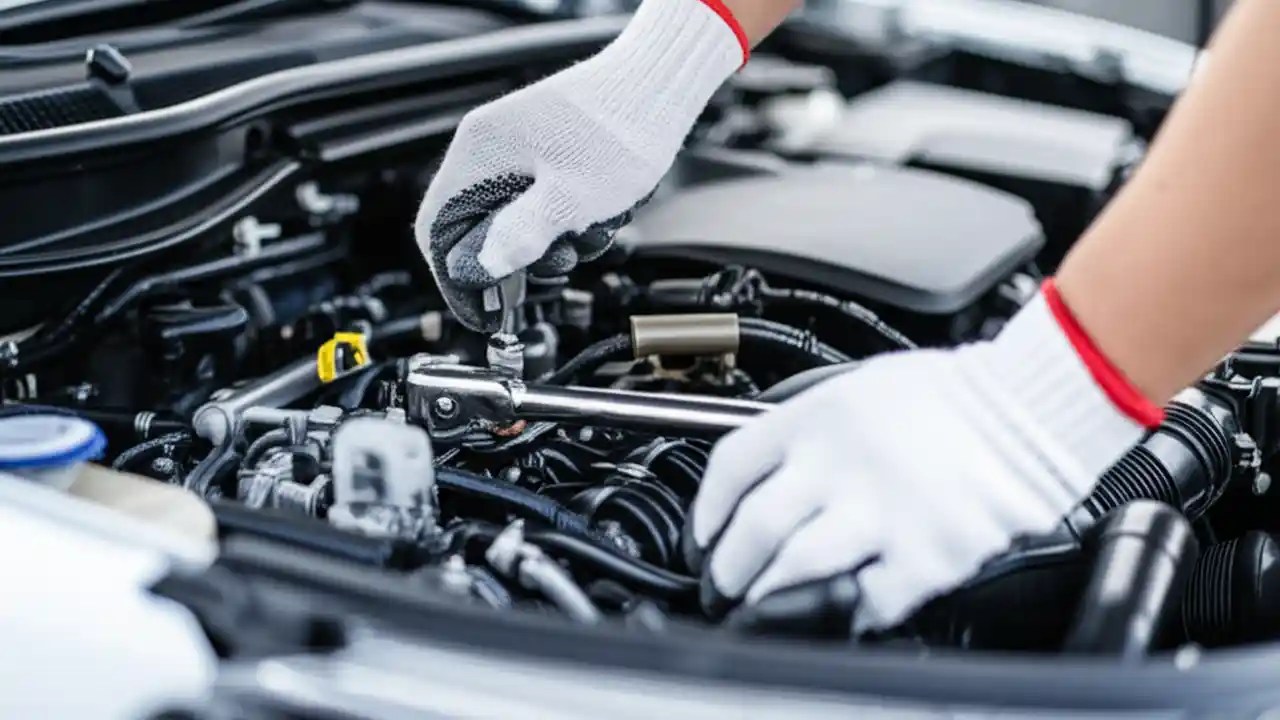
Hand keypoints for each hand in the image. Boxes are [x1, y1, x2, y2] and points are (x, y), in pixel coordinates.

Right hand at [415, 0, 746, 331]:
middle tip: (551, 271)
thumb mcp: (570, 199)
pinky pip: (540, 203)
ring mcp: (518, 148)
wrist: (663, 85)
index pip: (436, 231)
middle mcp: (490, 147)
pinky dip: (568, 222)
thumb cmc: (622, 128)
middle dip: (517, 260)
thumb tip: (480, 272)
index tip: (484, 308)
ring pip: (513, 221)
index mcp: (479, 152)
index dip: (457, 278)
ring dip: (551, 242)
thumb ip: (519, 238)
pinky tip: (598, 215)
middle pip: (476, 230)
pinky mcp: (547, 152)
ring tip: (587, 234)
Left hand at [684, 283, 1162, 632]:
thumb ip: (813, 429)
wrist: (1032, 406)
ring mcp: (879, 511)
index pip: (733, 466)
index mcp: (819, 418)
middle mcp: (839, 465)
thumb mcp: (862, 386)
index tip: (705, 532)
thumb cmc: (956, 395)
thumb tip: (774, 472)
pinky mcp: (923, 554)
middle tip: (723, 581)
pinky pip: (868, 600)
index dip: (707, 509)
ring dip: (768, 595)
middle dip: (727, 566)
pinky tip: (844, 610)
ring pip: (794, 568)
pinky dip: (849, 612)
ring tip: (761, 604)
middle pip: (754, 527)